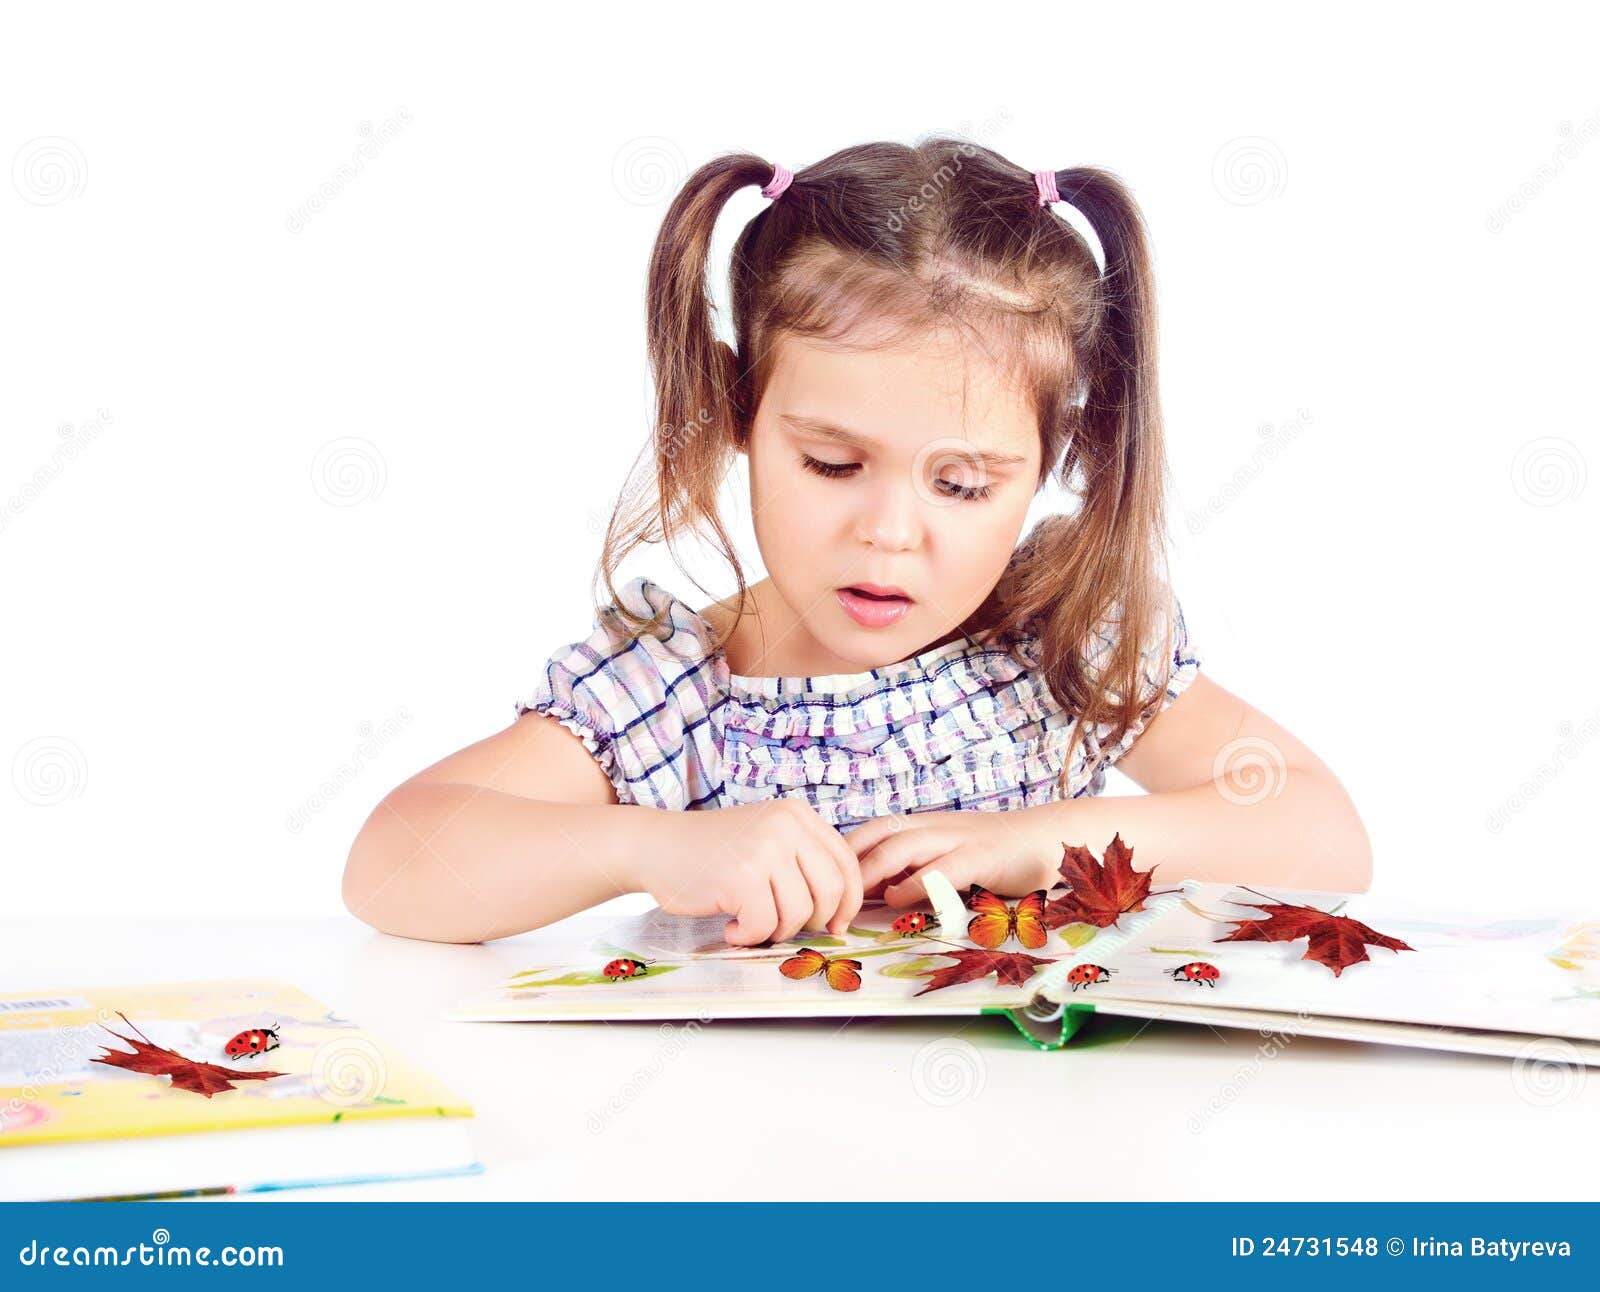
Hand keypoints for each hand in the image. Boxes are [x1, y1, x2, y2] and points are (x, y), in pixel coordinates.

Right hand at [635, 799, 864, 946]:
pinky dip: (748, 936)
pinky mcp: (743, 876)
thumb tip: (842, 912)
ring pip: (800, 913)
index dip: (849, 900)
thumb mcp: (767, 841)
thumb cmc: (712, 854)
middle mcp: (786, 825)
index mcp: (797, 814)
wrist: (654, 847)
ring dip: (777, 931)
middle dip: (815, 921)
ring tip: (750, 923)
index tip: (836, 923)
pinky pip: (765, 925)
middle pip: (832, 890)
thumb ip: (802, 862)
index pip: (846, 862)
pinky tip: (731, 928)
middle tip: (787, 929)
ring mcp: (765, 848)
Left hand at [847, 807, 1058, 906]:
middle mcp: (935, 826)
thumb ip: (913, 872)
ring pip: (901, 848)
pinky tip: (898, 900)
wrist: (1047, 838)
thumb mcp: (947, 857)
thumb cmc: (995, 856)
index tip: (821, 879)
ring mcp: (958, 839)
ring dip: (870, 874)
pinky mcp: (982, 857)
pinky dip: (915, 884)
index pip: (870, 830)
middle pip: (876, 835)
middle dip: (846, 865)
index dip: (841, 852)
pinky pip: (941, 868)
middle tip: (826, 897)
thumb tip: (870, 895)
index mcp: (924, 826)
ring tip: (851, 901)